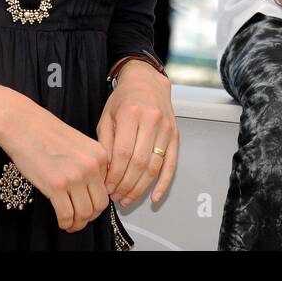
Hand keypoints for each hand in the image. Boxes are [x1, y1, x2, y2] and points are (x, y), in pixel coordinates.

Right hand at [0, 100, 109, 232]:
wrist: (25, 126)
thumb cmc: (48, 134)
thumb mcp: (80, 144)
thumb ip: (91, 163)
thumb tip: (93, 189)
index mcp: (100, 155)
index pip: (108, 188)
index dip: (98, 202)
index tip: (90, 207)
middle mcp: (91, 166)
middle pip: (100, 204)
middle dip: (90, 216)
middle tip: (81, 219)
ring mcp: (74, 177)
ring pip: (84, 213)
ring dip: (78, 223)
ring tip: (71, 224)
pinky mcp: (56, 186)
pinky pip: (66, 214)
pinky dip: (65, 223)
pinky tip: (62, 222)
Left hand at [98, 59, 177, 206]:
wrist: (147, 81)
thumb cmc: (124, 99)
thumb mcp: (107, 116)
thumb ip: (106, 143)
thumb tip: (106, 172)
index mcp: (131, 114)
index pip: (123, 153)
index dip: (115, 175)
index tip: (107, 187)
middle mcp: (151, 120)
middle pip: (139, 162)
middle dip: (126, 185)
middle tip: (116, 197)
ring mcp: (166, 128)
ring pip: (155, 166)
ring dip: (141, 187)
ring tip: (128, 199)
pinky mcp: (175, 135)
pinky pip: (171, 163)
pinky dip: (164, 183)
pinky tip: (154, 197)